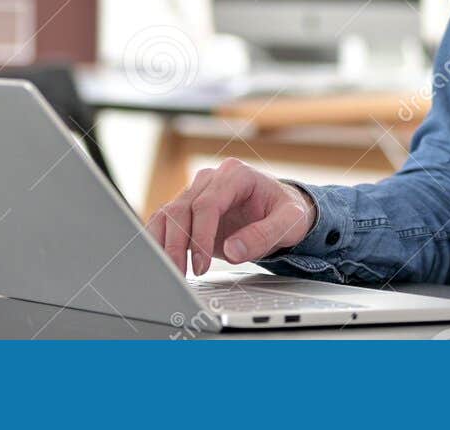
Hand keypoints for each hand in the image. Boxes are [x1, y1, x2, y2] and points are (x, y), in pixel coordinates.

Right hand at [145, 158, 315, 275]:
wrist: (280, 210)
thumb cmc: (286, 212)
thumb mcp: (290, 222)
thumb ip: (264, 235)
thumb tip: (233, 250)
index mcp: (236, 174)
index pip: (207, 204)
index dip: (201, 236)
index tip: (202, 265)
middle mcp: (211, 179)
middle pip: (181, 209)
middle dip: (178, 245)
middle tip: (182, 274)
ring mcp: (196, 192)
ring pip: (167, 214)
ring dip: (164, 244)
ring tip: (171, 272)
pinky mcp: (188, 209)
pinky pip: (164, 221)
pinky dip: (159, 241)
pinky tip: (162, 261)